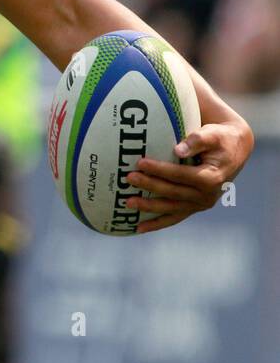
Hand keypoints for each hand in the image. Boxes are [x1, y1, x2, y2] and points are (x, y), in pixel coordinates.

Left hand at [124, 117, 253, 233]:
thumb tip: (178, 150)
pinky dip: (157, 223)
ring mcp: (201, 204)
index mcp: (212, 178)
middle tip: (129, 178)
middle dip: (150, 186)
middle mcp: (207, 195)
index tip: (140, 162)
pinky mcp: (195, 207)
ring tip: (128, 203)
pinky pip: (174, 217)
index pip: (181, 175)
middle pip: (173, 192)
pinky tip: (139, 227)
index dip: (160, 169)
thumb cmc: (220, 139)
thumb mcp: (213, 135)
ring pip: (172, 208)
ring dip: (149, 208)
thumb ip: (197, 140)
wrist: (234, 151)